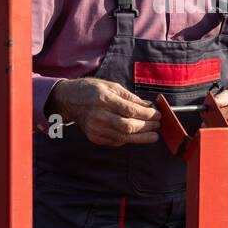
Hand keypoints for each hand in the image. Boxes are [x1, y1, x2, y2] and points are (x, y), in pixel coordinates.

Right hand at [47, 78, 161, 145]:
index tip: (158, 115)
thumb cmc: (92, 90)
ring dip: (141, 137)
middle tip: (158, 125)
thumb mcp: (112, 86)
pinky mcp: (94, 137)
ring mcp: (95, 129)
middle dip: (146, 127)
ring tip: (153, 135)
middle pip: (128, 126)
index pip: (130, 111)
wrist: (69, 100)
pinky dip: (129, 139)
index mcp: (103, 99)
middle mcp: (98, 115)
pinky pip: (116, 141)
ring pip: (123, 137)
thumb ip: (131, 98)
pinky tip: (138, 136)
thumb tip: (149, 106)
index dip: (147, 115)